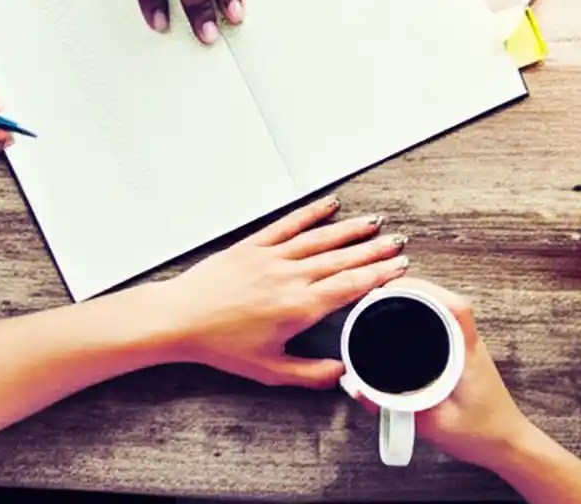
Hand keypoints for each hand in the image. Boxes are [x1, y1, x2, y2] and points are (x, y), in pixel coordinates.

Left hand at [156, 197, 408, 388]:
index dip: (379, 276)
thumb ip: (312, 373)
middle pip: (342, 259)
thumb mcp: (271, 370)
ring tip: (375, 224)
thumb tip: (344, 374)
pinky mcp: (253, 246)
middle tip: (399, 243)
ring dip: (351, 230)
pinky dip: (311, 213)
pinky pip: (288, 225)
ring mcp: (272, 257)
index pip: (350, 287)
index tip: (400, 268)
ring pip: (321, 239)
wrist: (180, 319)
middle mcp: (290, 277)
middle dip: (374, 251)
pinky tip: (331, 205)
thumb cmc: (221, 345)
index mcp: (299, 307)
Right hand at [369, 279, 535, 468]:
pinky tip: (408, 317)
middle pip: (447, 299)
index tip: (391, 287)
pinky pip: (447, 321)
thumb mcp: (430, 424)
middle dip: (412, 288)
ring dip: (419, 298)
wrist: (507, 444)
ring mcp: (471, 346)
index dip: (424, 290)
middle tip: (379, 290)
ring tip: (387, 297)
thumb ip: (392, 408)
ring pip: (447, 308)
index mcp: (467, 354)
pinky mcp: (466, 353)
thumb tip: (357, 388)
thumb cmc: (477, 434)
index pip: (455, 307)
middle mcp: (471, 343)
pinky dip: (426, 311)